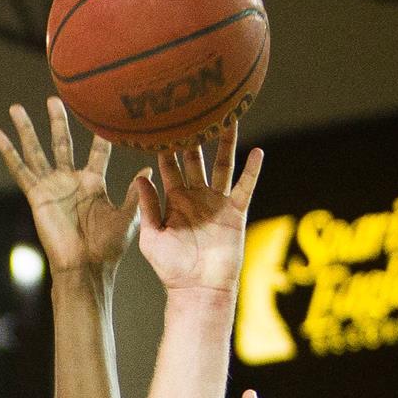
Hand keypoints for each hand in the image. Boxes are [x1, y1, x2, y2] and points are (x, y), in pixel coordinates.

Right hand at [0, 98, 143, 278]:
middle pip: (62, 143)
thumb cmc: (108, 248)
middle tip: (55, 98)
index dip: (100, 135)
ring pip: (37, 151)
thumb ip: (135, 191)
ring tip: (17, 108)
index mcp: (93, 184)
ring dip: (27, 130)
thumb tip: (149, 167)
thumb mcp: (128, 217)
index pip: (98, 152)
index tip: (103, 112)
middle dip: (58, 122)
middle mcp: (70, 182)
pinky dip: (7, 152)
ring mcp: (52, 188)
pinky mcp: (37, 196)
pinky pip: (20, 170)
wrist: (86, 268)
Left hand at [133, 120, 263, 296]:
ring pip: (223, 165)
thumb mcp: (151, 237)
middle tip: (194, 108)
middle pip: (196, 158)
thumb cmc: (171, 269)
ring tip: (229, 118)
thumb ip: (147, 207)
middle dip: (195, 135)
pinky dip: (251, 170)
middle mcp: (196, 196)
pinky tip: (258, 152)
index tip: (161, 121)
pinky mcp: (235, 212)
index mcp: (174, 200)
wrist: (198, 290)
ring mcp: (217, 203)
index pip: (169, 165)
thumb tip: (139, 178)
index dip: (165, 145)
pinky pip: (245, 187)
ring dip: (226, 143)